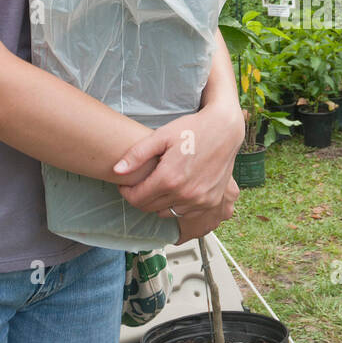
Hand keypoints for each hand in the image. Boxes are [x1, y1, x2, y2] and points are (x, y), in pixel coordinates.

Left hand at [113, 101, 243, 243]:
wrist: (224, 130)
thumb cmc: (192, 129)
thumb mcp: (161, 135)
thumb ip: (137, 154)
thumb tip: (117, 171)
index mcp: (169, 178)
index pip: (137, 198)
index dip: (126, 192)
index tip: (125, 184)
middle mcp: (185, 194)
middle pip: (149, 208)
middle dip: (140, 197)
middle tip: (139, 184)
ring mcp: (200, 201)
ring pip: (166, 213)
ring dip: (158, 203)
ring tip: (158, 184)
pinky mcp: (210, 202)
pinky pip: (184, 213)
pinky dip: (176, 205)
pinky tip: (175, 189)